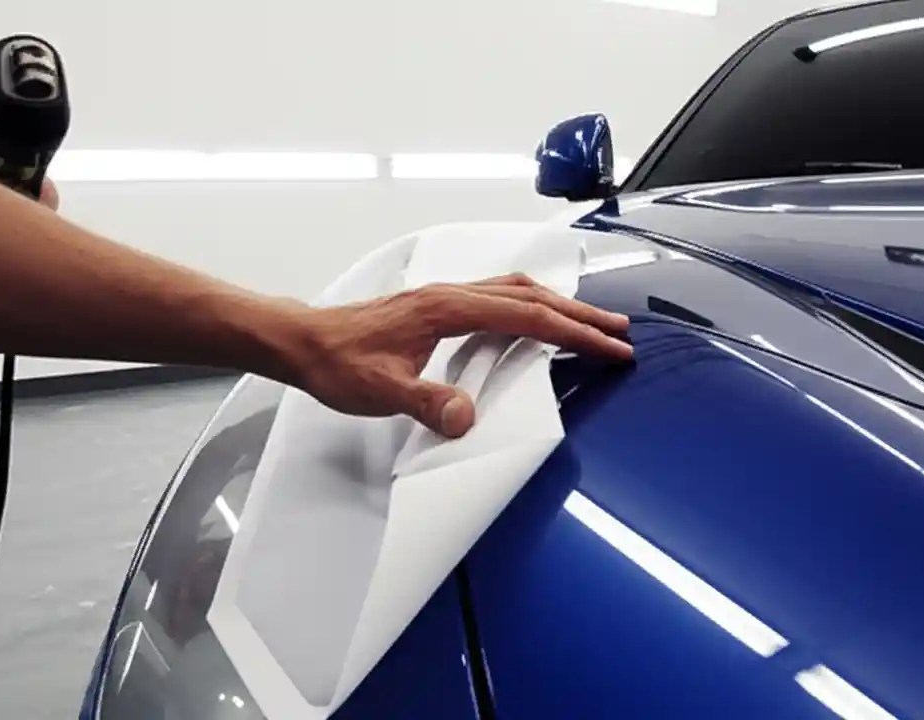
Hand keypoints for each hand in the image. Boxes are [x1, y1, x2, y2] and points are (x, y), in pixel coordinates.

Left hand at [290, 273, 632, 438]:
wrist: (304, 341)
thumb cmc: (338, 361)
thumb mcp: (380, 390)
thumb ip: (427, 402)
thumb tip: (467, 417)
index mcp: (448, 309)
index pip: (528, 317)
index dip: (574, 333)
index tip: (610, 346)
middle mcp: (452, 294)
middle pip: (532, 296)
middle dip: (580, 315)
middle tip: (619, 332)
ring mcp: (446, 296)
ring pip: (517, 291)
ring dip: (558, 305)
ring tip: (590, 323)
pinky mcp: (439, 306)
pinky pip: (498, 297)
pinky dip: (530, 304)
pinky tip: (534, 319)